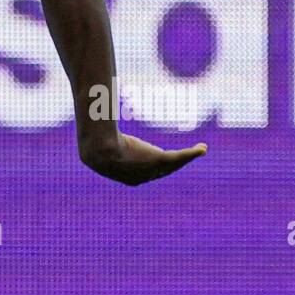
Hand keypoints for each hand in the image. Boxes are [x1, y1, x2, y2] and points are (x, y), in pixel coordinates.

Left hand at [79, 131, 206, 184]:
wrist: (100, 148)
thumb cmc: (96, 141)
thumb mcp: (101, 141)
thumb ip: (103, 132)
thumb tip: (92, 116)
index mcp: (128, 177)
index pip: (148, 171)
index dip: (159, 164)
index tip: (167, 156)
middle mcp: (141, 178)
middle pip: (164, 169)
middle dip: (180, 161)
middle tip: (193, 152)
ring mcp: (151, 171)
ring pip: (174, 164)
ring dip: (189, 156)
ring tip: (201, 149)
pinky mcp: (159, 160)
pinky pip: (179, 158)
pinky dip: (192, 153)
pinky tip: (202, 148)